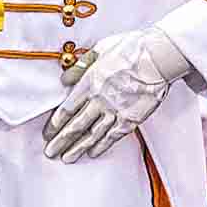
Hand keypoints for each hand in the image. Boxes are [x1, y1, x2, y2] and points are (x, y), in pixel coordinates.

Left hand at [38, 27, 197, 161]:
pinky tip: (93, 153)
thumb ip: (80, 65)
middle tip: (51, 152)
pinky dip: (101, 146)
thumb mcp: (99, 49)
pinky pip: (113, 136)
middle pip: (75, 126)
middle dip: (61, 142)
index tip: (48, 133)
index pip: (67, 109)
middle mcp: (99, 100)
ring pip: (92, 135)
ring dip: (78, 148)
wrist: (158, 57)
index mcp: (89, 83)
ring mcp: (115, 111)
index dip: (55, 124)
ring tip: (67, 158)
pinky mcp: (131, 119)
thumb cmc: (131, 49)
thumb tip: (65, 79)